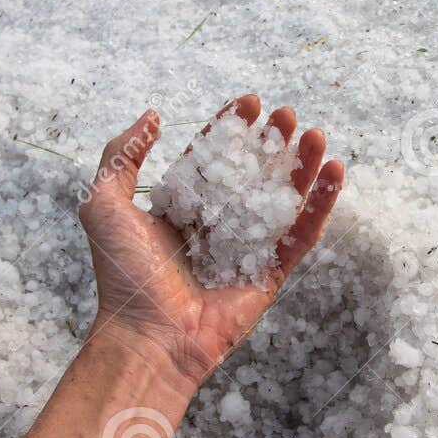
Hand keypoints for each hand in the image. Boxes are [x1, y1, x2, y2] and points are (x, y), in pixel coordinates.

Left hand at [77, 94, 343, 386]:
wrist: (148, 335)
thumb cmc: (122, 274)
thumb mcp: (104, 203)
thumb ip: (122, 155)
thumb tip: (153, 115)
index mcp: (179, 208)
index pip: (212, 158)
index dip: (232, 128)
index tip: (251, 102)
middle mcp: (214, 226)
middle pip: (252, 173)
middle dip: (272, 141)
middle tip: (287, 115)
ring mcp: (245, 250)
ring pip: (282, 200)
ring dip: (302, 166)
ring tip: (317, 135)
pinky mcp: (269, 275)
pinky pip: (301, 236)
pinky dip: (321, 206)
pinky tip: (334, 173)